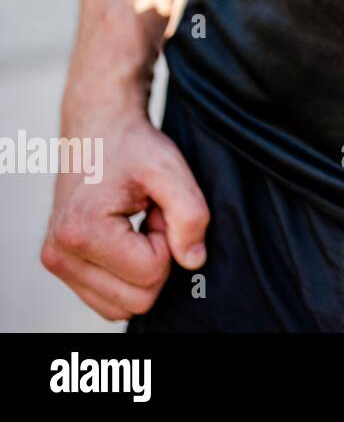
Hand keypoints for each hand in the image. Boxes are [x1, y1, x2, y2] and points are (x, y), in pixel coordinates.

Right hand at [41, 104, 209, 320]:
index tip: (157, 209)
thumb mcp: (170, 169)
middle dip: (156, 259)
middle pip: (137, 299)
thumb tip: (193, 260)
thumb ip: (191, 214)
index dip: (167, 241)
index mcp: (81, 232)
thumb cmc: (132, 147)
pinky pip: (109, 301)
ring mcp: (57, 265)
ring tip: (137, 227)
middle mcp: (60, 255)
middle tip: (150, 218)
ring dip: (142, 269)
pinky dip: (127, 276)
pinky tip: (126, 240)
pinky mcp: (62, 268)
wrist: (98, 131)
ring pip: (123, 306)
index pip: (151, 272)